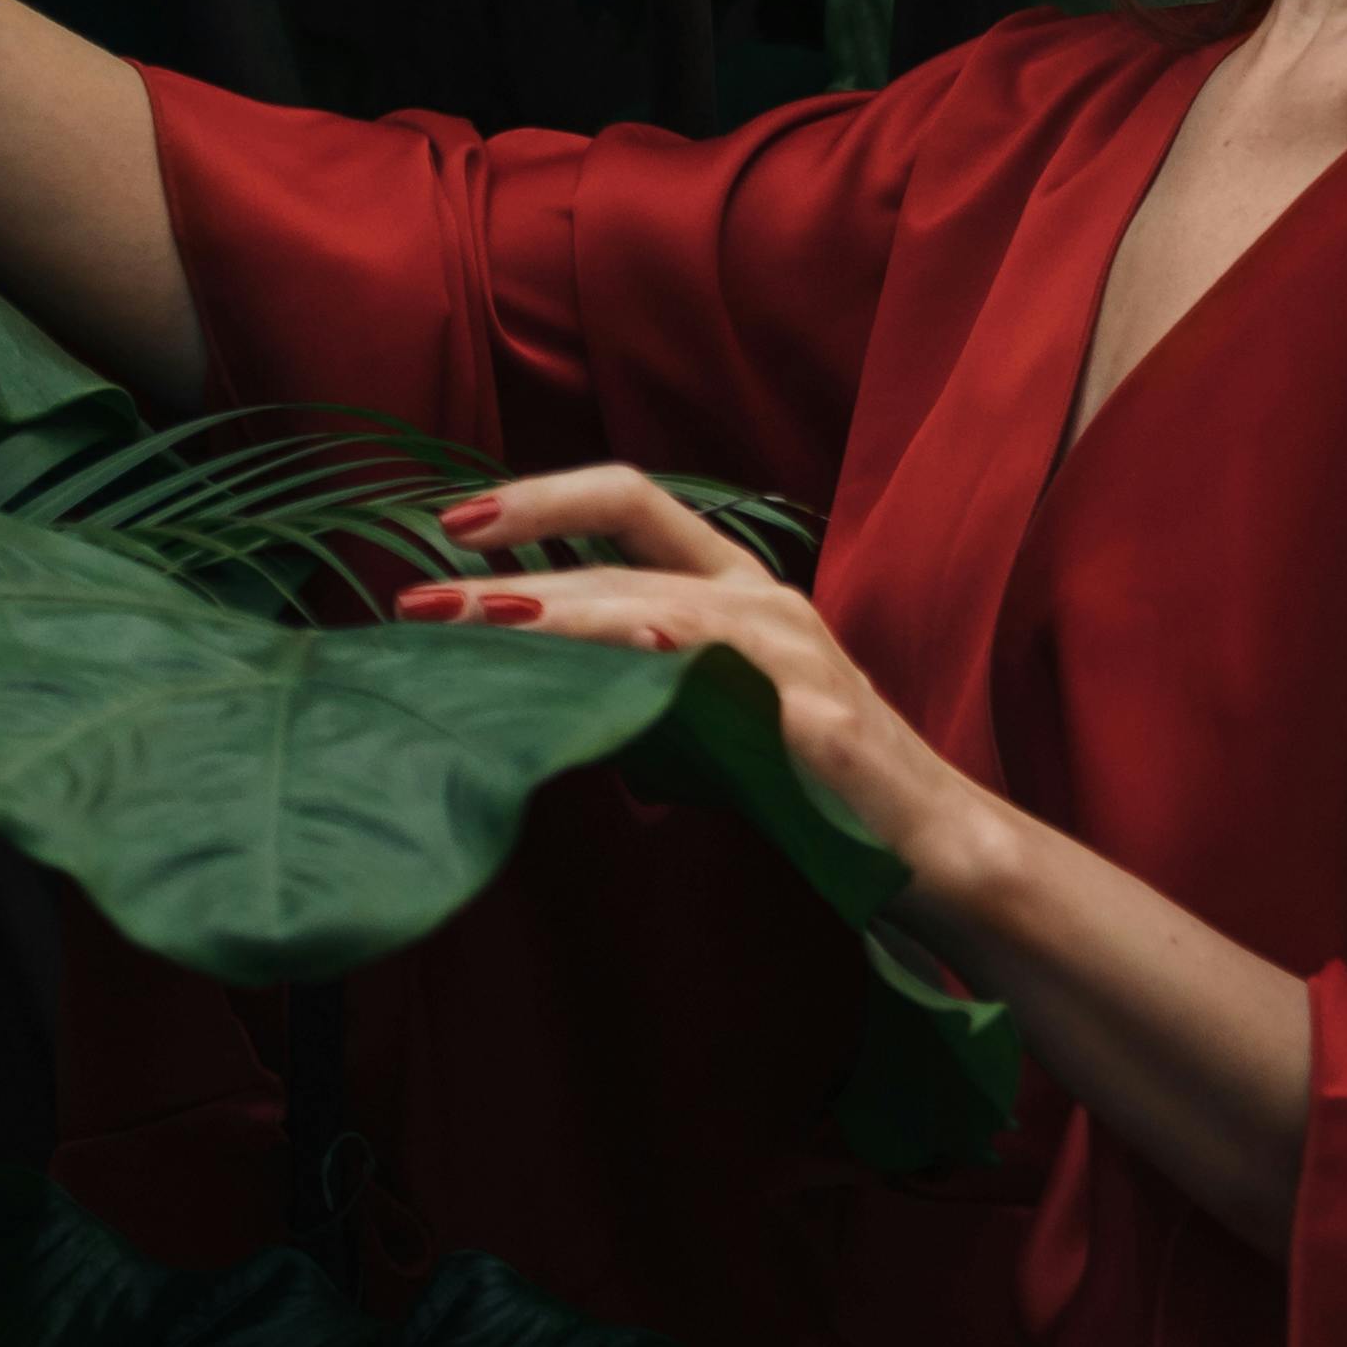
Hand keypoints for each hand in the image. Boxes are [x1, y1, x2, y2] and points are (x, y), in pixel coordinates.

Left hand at [394, 464, 1010, 926]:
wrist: (929, 848)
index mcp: (735, 588)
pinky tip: (622, 650)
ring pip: (664, 603)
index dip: (543, 498)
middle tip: (417, 599)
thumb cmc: (810, 787)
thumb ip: (633, 687)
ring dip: (567, 612)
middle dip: (517, 568)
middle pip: (627, 555)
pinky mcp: (817, 719)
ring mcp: (795, 654)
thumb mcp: (708, 720)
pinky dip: (673, 655)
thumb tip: (517, 689)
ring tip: (483, 622)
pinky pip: (733, 677)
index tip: (452, 524)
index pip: (631, 502)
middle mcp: (764, 601)